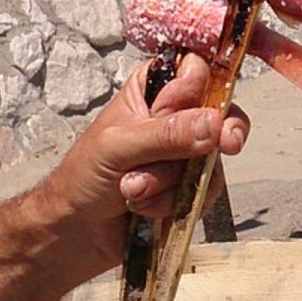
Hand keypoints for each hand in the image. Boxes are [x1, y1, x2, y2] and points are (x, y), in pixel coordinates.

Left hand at [38, 54, 249, 273]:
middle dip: (221, 134)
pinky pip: (205, 192)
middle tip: (225, 144)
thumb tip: (214, 124)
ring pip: (211, 159)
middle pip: (220, 112)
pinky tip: (145, 208)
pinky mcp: (190, 187)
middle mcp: (174, 116)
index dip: (204, 88)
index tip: (209, 109)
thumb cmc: (84, 175)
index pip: (196, 69)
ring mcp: (186, 153)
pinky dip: (174, 203)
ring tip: (133, 190)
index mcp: (153, 89)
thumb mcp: (120, 146)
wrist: (75, 231)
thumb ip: (167, 134)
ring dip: (171, 181)